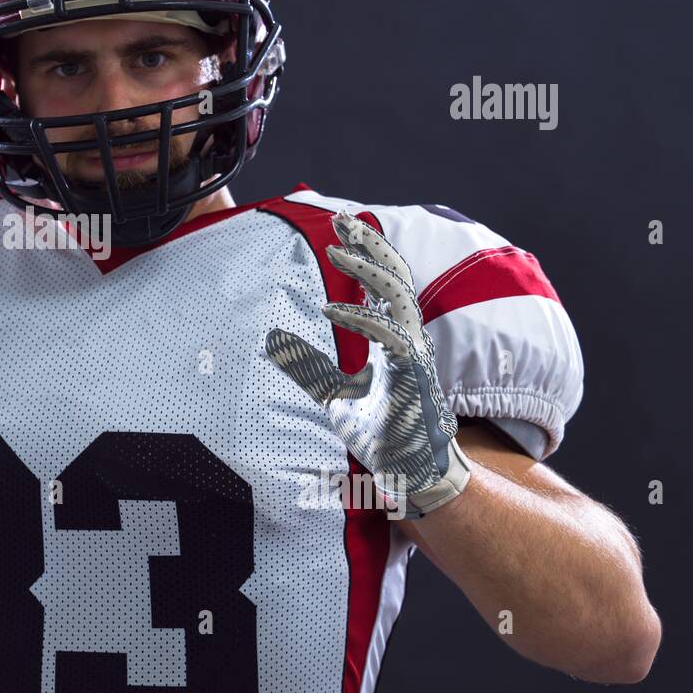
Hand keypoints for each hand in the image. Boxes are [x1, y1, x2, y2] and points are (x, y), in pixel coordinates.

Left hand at [264, 209, 470, 517]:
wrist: (412, 473)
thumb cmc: (382, 435)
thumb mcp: (336, 397)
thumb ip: (313, 369)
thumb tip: (279, 347)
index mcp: (393, 338)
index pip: (383, 284)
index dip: (366, 253)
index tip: (338, 231)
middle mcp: (407, 338)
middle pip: (395, 276)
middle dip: (370, 244)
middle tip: (341, 219)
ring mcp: (413, 353)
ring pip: (398, 295)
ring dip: (367, 268)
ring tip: (336, 250)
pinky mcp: (412, 373)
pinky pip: (388, 335)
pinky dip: (360, 318)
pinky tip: (329, 309)